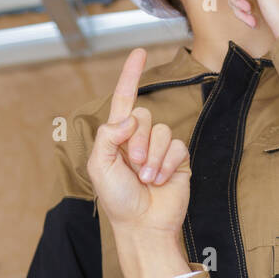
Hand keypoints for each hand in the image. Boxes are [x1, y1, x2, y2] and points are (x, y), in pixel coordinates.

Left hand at [86, 47, 191, 237]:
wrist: (142, 225)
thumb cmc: (118, 199)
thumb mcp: (100, 167)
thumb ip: (107, 136)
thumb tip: (130, 118)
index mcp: (117, 137)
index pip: (124, 100)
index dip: (130, 76)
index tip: (139, 52)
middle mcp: (139, 139)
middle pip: (144, 115)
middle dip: (138, 141)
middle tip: (134, 166)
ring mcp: (160, 149)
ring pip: (162, 131)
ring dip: (152, 157)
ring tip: (146, 179)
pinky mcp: (178, 159)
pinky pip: (177, 146)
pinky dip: (167, 164)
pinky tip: (161, 180)